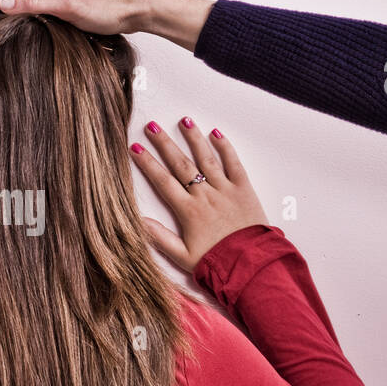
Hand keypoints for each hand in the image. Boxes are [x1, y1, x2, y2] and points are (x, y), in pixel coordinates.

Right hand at [130, 119, 267, 271]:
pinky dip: (225, 148)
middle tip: (152, 126)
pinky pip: (234, 164)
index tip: (135, 148)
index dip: (147, 163)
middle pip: (181, 164)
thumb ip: (159, 238)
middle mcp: (205, 195)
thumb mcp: (182, 256)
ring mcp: (225, 190)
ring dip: (194, 138)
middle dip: (165, 143)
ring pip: (207, 158)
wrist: (251, 266)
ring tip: (183, 120)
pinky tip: (216, 134)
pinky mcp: (244, 189)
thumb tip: (138, 221)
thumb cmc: (216, 262)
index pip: (163, 181)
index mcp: (188, 211)